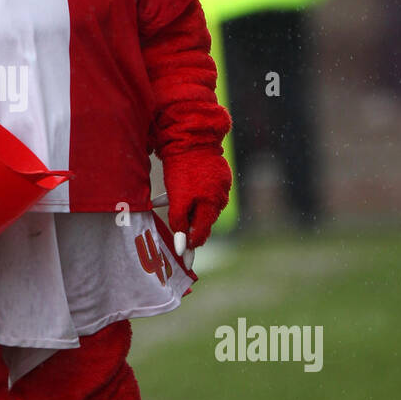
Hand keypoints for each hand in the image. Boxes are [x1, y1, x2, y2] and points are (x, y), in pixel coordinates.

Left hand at [161, 149, 231, 266]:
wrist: (193, 139)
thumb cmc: (183, 170)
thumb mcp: (178, 198)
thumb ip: (180, 222)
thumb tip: (182, 246)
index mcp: (211, 206)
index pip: (201, 234)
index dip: (190, 246)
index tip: (183, 260)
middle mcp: (220, 199)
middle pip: (204, 222)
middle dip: (191, 230)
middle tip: (180, 243)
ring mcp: (222, 186)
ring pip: (205, 207)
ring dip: (191, 212)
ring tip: (178, 214)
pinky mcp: (220, 175)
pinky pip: (206, 192)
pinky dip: (195, 197)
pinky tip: (181, 194)